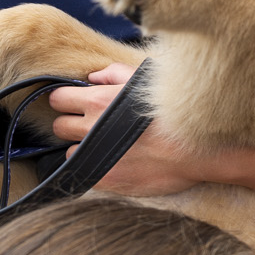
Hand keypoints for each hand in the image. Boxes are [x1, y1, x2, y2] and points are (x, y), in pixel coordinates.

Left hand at [48, 62, 201, 196]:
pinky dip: (94, 167)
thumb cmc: (173, 111)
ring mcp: (96, 157)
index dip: (68, 100)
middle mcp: (90, 129)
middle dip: (72, 123)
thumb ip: (114, 74)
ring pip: (70, 152)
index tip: (78, 104)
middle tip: (93, 125)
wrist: (197, 149)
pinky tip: (115, 162)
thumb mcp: (146, 80)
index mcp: (97, 101)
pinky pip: (84, 173)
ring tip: (107, 146)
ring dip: (83, 148)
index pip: (58, 99)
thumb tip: (92, 77)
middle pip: (59, 126)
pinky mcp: (105, 180)